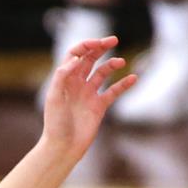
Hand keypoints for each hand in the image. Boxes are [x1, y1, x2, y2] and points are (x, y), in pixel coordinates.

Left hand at [40, 36, 133, 160]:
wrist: (63, 147)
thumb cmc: (55, 124)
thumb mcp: (54, 98)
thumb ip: (62, 77)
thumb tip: (75, 60)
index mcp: (64, 79)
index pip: (75, 55)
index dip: (85, 46)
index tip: (98, 43)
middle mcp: (77, 84)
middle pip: (90, 59)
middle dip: (101, 48)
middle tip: (114, 39)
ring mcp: (89, 94)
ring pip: (103, 72)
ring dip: (112, 64)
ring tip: (121, 62)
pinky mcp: (99, 106)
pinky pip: (114, 91)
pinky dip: (124, 84)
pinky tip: (133, 78)